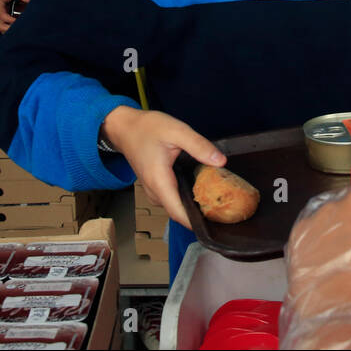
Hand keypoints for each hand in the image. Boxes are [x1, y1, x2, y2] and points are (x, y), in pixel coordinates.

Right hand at [0, 0, 29, 32]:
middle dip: (10, 29)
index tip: (20, 20)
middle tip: (20, 28)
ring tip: (19, 29)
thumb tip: (29, 0)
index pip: (3, 16)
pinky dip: (9, 29)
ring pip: (1, 28)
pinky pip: (3, 26)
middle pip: (0, 26)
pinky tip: (17, 27)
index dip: (12, 20)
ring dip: (9, 31)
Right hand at [102, 106, 224, 228]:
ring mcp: (154, 192)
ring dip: (195, 204)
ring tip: (218, 197)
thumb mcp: (176, 131)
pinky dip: (188, 195)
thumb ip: (199, 146)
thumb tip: (220, 161)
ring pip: (177, 206)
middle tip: (226, 207)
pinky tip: (202, 187)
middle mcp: (155, 192)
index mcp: (159, 182)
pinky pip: (174, 198)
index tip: (218, 223)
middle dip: (202, 213)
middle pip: (180, 212)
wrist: (125, 128)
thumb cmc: (147, 128)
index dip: (198, 222)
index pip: (179, 214)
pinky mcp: (156, 188)